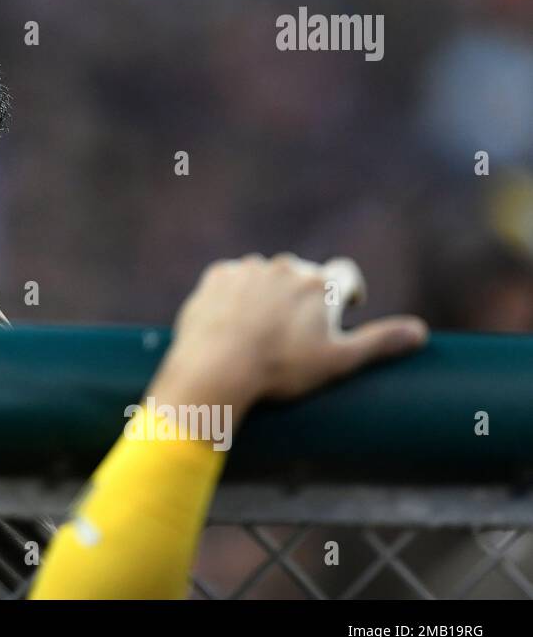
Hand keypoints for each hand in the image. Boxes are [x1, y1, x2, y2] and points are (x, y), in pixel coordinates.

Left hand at [150, 253, 427, 418]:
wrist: (216, 367)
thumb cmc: (281, 369)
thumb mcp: (338, 361)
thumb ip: (380, 342)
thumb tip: (420, 332)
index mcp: (321, 284)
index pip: (346, 274)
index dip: (349, 291)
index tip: (347, 307)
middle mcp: (287, 267)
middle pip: (305, 274)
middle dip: (307, 295)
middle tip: (299, 328)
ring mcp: (249, 268)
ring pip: (267, 276)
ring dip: (269, 293)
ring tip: (262, 328)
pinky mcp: (217, 276)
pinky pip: (233, 280)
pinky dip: (237, 295)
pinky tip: (233, 321)